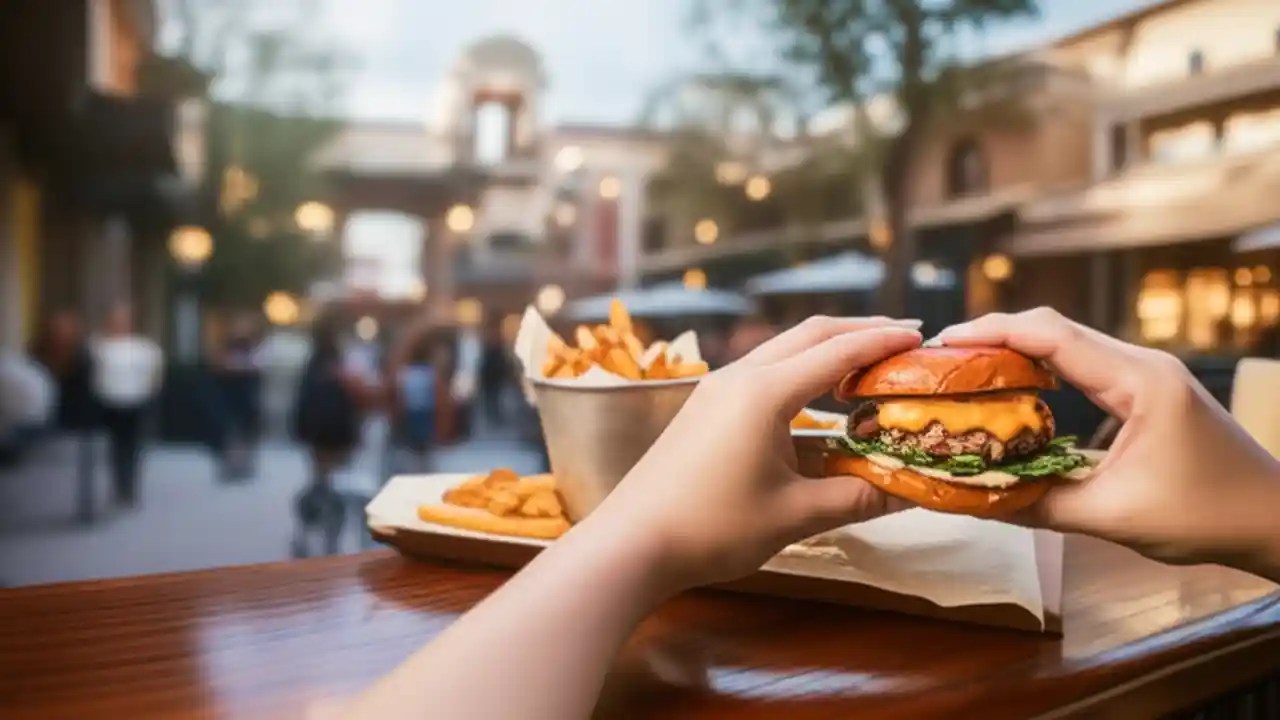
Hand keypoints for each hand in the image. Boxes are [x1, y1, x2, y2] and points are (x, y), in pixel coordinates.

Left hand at [585, 316, 921, 591]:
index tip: (922, 334)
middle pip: (809, 334)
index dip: (883, 341)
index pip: (837, 352)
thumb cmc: (711, 528)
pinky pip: (762, 374)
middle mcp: (739, 377)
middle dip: (858, 331)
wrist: (632, 542)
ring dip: (825, 351)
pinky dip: (798, 374)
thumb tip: (906, 494)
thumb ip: (855, 498)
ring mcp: (716, 390)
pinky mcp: (704, 408)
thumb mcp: (794, 515)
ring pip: (782, 351)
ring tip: (866, 366)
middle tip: (902, 338)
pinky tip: (816, 401)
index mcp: (764, 392)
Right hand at [940, 308, 1279, 577]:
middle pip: (1056, 329)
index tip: (945, 344)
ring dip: (1019, 351)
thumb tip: (973, 501)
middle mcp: (1143, 365)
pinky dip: (1044, 371)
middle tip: (943, 358)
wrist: (1274, 522)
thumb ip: (1038, 505)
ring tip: (967, 369)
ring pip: (1071, 345)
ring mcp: (1148, 376)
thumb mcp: (1111, 516)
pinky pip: (1086, 368)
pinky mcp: (1149, 394)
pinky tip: (1015, 389)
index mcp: (1138, 380)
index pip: (1052, 335)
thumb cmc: (1206, 516)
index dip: (993, 332)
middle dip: (995, 336)